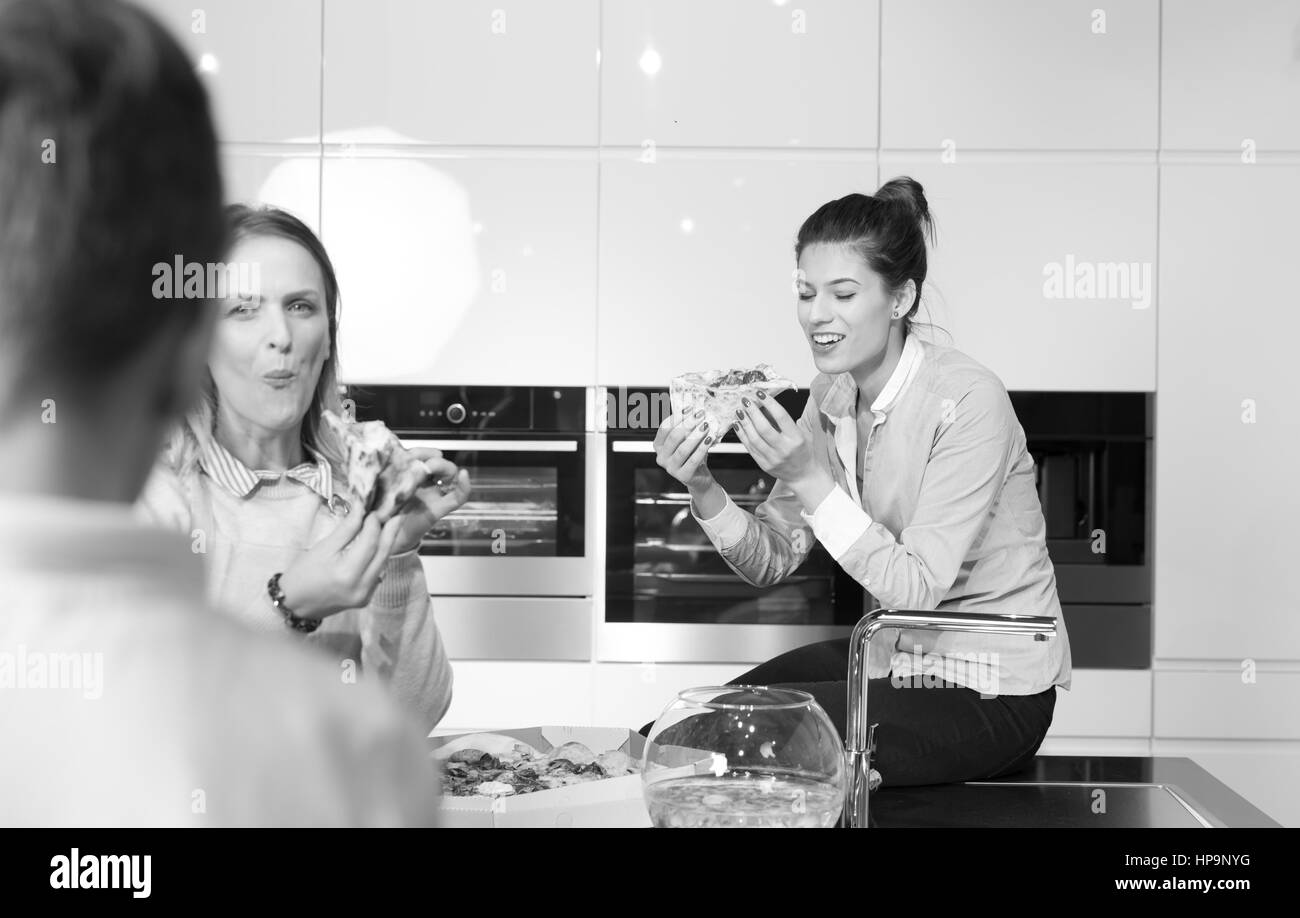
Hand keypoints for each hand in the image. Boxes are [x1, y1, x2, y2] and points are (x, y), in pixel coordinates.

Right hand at [278, 505, 403, 619]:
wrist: (294, 604)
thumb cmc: (303, 574)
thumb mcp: (323, 548)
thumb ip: (347, 529)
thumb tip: (362, 508)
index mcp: (347, 573)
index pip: (370, 543)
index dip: (375, 524)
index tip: (374, 510)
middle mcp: (361, 586)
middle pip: (383, 553)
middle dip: (391, 532)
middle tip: (398, 514)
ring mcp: (366, 595)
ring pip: (383, 563)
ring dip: (387, 544)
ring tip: (391, 525)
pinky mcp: (366, 598)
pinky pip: (378, 573)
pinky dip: (380, 557)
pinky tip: (379, 545)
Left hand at [386, 448, 472, 554]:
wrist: (384, 534)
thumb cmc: (380, 510)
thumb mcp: (383, 486)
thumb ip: (389, 472)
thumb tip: (390, 454)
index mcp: (410, 473)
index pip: (423, 455)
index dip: (422, 451)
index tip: (413, 453)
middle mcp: (425, 482)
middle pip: (439, 461)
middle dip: (433, 459)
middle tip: (424, 464)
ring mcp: (434, 494)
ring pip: (450, 473)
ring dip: (446, 468)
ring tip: (432, 470)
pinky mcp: (440, 508)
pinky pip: (458, 497)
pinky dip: (464, 486)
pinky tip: (464, 475)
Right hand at [654, 410, 715, 493]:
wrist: (699, 477)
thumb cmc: (692, 454)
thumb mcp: (687, 439)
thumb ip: (686, 425)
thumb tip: (693, 406)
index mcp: (658, 445)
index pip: (665, 428)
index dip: (677, 417)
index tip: (690, 408)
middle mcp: (661, 457)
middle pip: (674, 437)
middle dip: (688, 424)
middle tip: (701, 415)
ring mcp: (670, 468)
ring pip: (683, 449)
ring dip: (696, 435)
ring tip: (706, 425)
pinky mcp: (683, 476)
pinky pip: (693, 460)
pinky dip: (702, 448)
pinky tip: (710, 439)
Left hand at [733, 391, 833, 509]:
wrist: (803, 476)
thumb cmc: (804, 451)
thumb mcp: (801, 433)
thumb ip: (784, 421)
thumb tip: (764, 404)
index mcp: (797, 439)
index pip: (781, 417)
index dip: (769, 403)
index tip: (760, 394)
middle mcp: (784, 449)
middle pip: (764, 428)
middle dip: (753, 412)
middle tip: (745, 400)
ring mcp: (773, 458)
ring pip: (754, 438)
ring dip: (745, 423)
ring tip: (739, 411)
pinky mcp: (764, 465)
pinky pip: (750, 448)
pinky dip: (742, 435)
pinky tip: (738, 425)